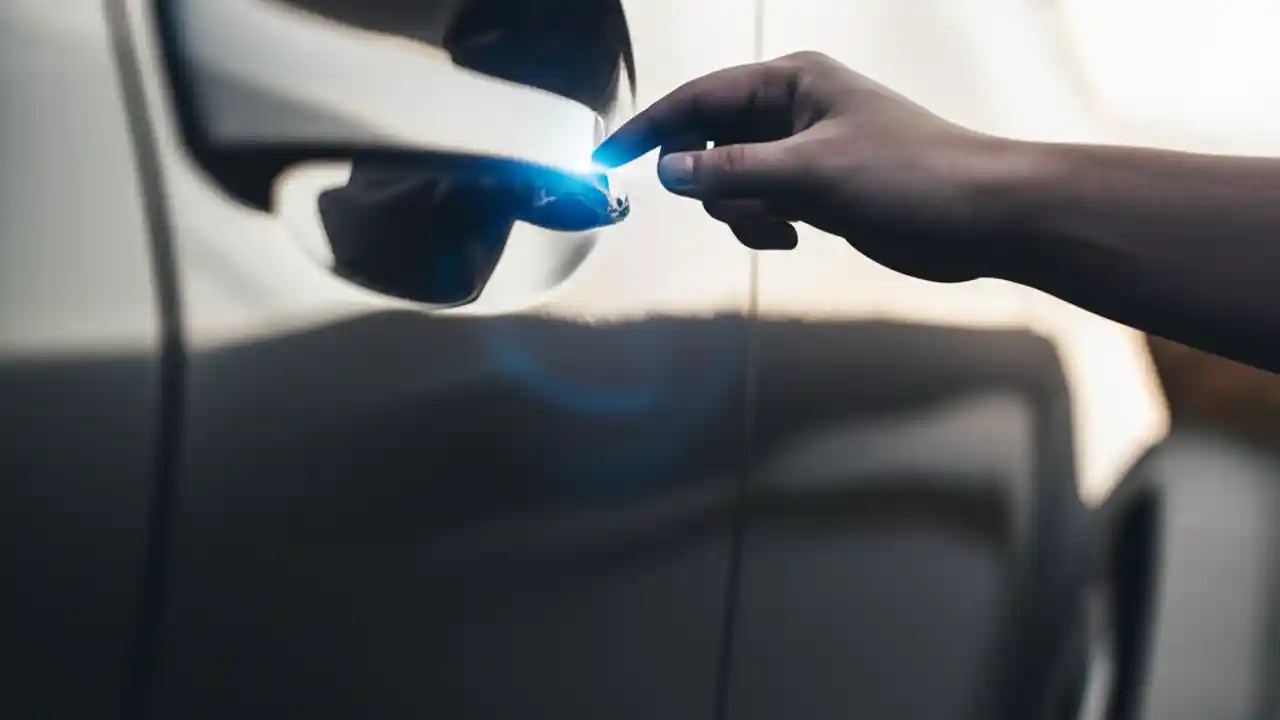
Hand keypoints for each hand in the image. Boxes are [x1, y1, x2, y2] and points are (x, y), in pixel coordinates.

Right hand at [593, 51, 1024, 281]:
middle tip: (740, 206)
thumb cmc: (909, 176)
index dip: (651, 129)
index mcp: (792, 82)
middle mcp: (793, 111)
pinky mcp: (816, 191)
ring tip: (781, 224)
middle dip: (713, 183)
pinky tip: (794, 235)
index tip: (610, 159)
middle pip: (710, 143)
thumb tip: (668, 173)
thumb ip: (732, 172)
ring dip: (741, 211)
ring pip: (732, 182)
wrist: (980, 217)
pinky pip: (760, 206)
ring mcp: (803, 153)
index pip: (699, 99)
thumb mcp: (809, 173)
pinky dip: (763, 224)